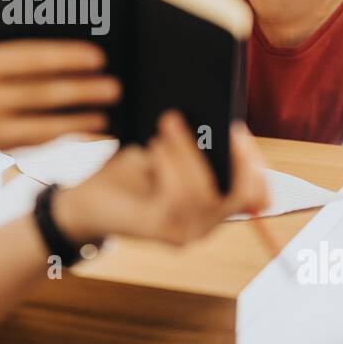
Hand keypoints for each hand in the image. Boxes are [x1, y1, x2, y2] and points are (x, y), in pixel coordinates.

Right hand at [0, 8, 119, 163]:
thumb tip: (7, 3)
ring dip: (76, 120)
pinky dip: (54, 138)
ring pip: (38, 126)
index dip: (65, 57)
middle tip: (116, 84)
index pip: (27, 59)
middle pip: (40, 93)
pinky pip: (24, 144)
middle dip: (82, 89)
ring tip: (107, 113)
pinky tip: (78, 131)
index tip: (96, 54)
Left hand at [52, 111, 269, 246]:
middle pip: (240, 194)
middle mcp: (206, 225)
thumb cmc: (129, 173)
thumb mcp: (167, 152)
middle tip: (219, 124)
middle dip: (233, 156)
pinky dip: (169, 165)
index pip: (256, 196)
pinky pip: (177, 197)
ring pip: (204, 192)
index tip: (238, 130)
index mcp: (214, 205)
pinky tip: (154, 149)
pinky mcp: (161, 233)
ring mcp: (185, 233)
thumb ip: (195, 142)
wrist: (85, 202)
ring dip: (187, 152)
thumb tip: (215, 110)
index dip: (257, 166)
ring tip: (167, 126)